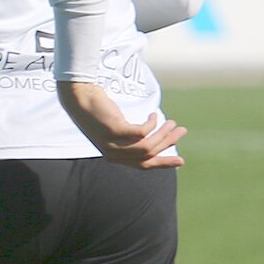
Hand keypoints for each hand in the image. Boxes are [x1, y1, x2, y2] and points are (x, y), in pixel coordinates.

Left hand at [55, 80, 185, 168]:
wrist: (81, 98)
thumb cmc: (101, 113)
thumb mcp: (118, 129)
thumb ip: (132, 138)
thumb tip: (158, 140)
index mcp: (114, 157)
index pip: (143, 165)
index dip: (163, 163)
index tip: (180, 161)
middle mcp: (113, 154)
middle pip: (148, 156)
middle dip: (168, 144)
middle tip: (182, 131)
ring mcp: (112, 143)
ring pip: (147, 145)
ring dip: (163, 133)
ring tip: (172, 122)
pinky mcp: (114, 131)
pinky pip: (142, 132)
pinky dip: (152, 124)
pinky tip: (153, 115)